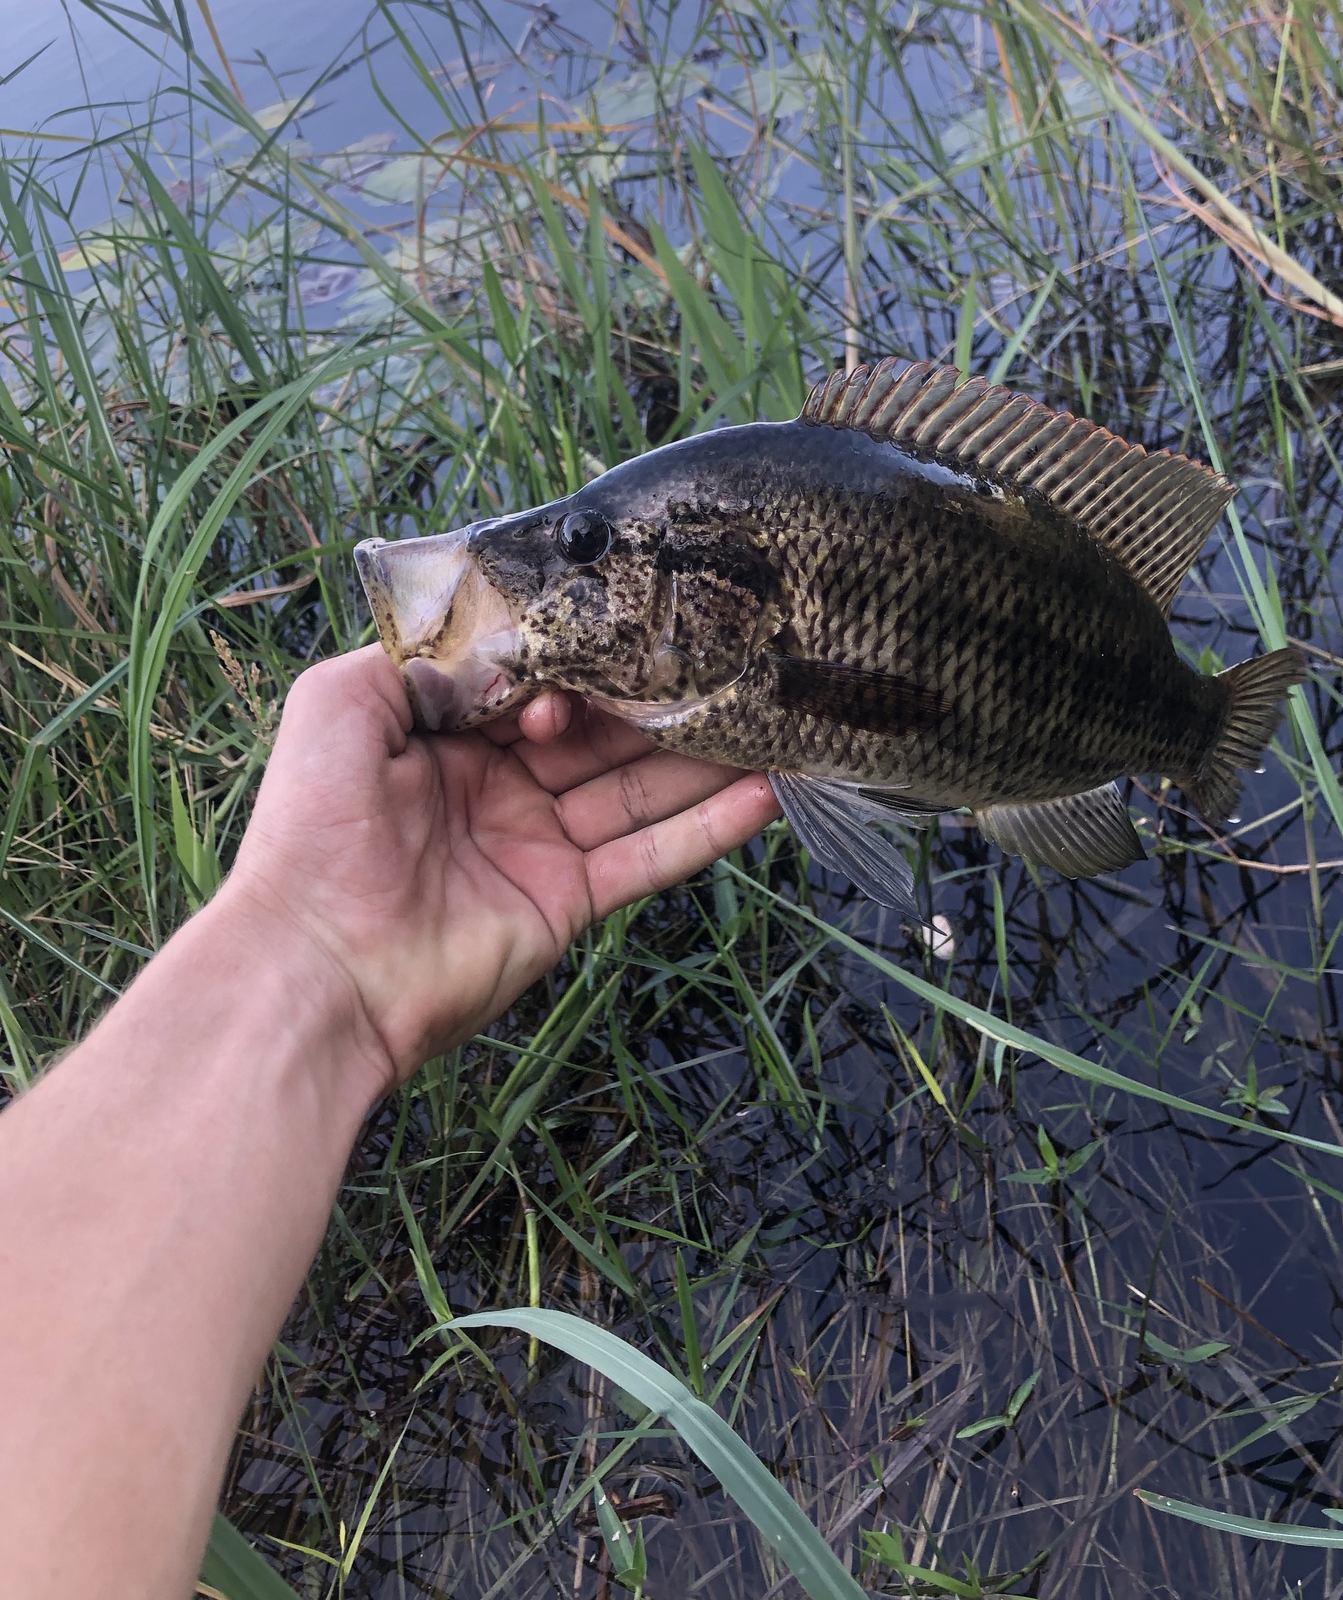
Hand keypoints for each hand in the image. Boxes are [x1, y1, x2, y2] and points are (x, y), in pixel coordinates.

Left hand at [220, 647, 779, 1087]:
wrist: (317, 967)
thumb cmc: (313, 830)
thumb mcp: (338, 704)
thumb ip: (417, 653)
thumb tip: (502, 633)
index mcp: (444, 732)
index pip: (536, 679)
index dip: (579, 656)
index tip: (625, 632)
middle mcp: (497, 781)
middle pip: (597, 729)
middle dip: (658, 695)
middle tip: (732, 658)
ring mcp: (537, 842)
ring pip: (637, 786)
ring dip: (703, 755)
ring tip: (773, 716)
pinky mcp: (567, 900)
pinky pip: (648, 857)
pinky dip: (707, 829)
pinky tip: (764, 794)